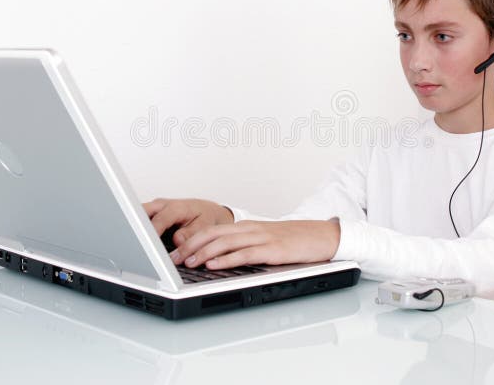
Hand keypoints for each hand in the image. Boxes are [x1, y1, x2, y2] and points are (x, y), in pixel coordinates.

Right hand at [142, 198, 233, 247]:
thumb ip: (192, 233)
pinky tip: (139, 242)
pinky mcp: (150, 215)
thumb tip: (178, 240)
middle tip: (135, 243)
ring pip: (138, 216)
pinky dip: (138, 230)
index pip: (160, 219)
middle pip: (141, 212)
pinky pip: (140, 220)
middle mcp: (162, 206)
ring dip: (135, 228)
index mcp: (176, 207)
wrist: (207, 211)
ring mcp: (154, 209)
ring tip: (134, 245)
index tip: (148, 243)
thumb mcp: (205, 225)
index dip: (152, 231)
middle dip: (137, 226)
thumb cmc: (206, 217)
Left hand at [168, 220, 340, 269]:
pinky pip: (244, 254)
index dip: (189, 240)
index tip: (172, 252)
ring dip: (203, 253)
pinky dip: (226, 259)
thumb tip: (217, 257)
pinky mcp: (272, 250)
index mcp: (246, 227)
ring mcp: (261, 238)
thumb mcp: (264, 240)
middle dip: (189, 246)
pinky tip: (214, 265)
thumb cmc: (293, 241)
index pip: (210, 230)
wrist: (322, 235)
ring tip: (187, 262)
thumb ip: (242, 246)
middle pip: (212, 234)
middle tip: (171, 259)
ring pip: (225, 242)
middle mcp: (250, 229)